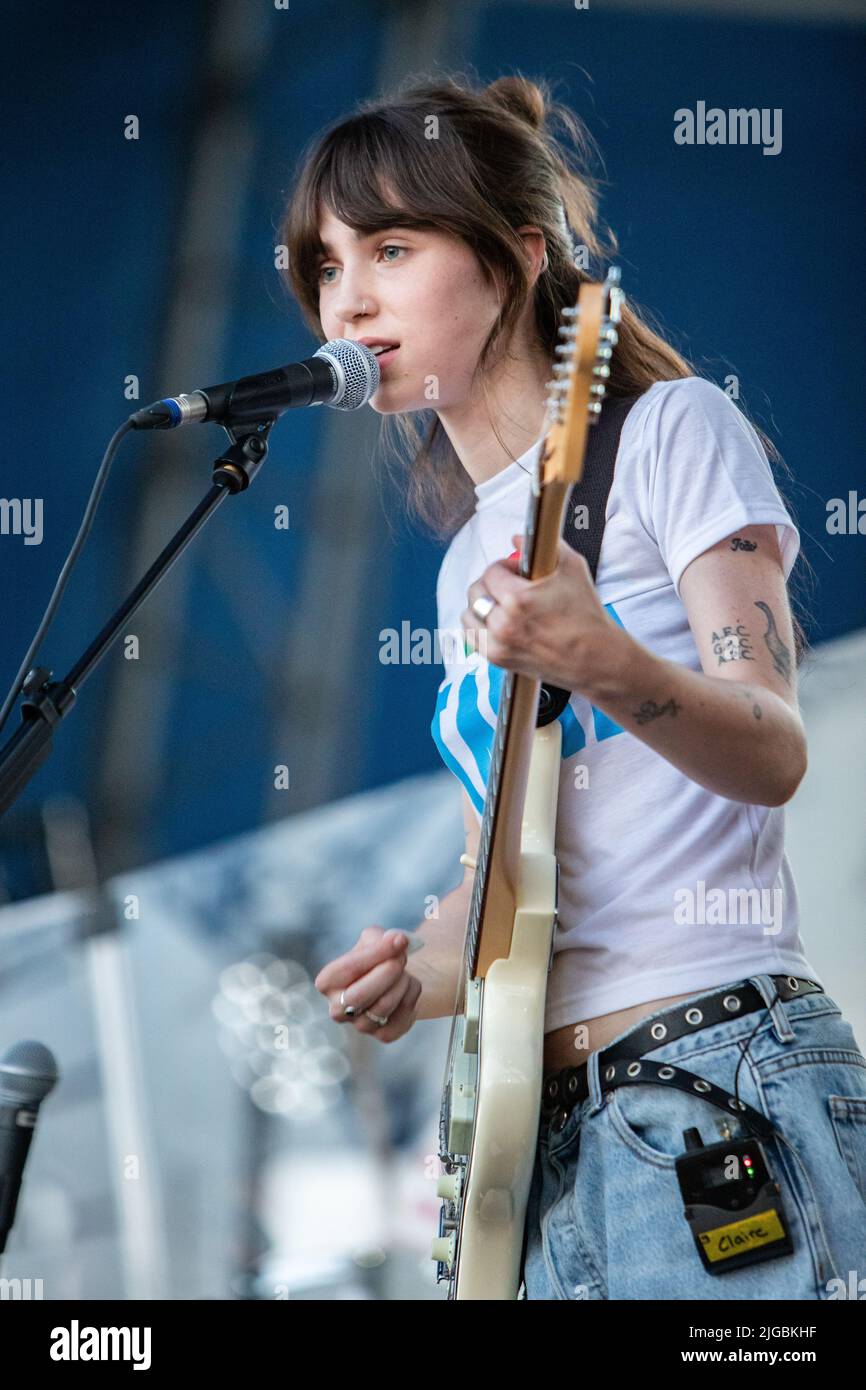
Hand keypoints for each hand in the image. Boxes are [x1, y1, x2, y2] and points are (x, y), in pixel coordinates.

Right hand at [314, 926, 421, 1043]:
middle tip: (402, 957)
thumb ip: (381, 938)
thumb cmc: (378, 957)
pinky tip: (409, 986)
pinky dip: (412, 996)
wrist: (395, 978)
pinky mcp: (383, 1035)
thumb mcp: (373, 940)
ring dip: (402, 982)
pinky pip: (401, 1017)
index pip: (345, 970)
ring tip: (405, 970)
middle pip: (359, 996)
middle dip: (387, 972)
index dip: (374, 954)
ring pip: (383, 1005)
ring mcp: (360, 1026)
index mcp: (328, 982)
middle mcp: (337, 1009)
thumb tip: (398, 941)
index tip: (399, 940)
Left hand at [460, 532, 623, 694]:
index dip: (505, 566)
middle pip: (476, 591)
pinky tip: (494, 621)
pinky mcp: (498, 659)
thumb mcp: (573, 569)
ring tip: (500, 603)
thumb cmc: (587, 616)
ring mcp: (499, 644)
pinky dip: (478, 627)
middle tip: (508, 584)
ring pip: (468, 614)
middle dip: (491, 583)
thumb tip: (519, 538)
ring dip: (481, 604)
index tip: (517, 569)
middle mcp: (504, 623)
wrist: (596, 658)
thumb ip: (547, 546)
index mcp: (518, 599)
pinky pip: (472, 638)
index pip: (492, 571)